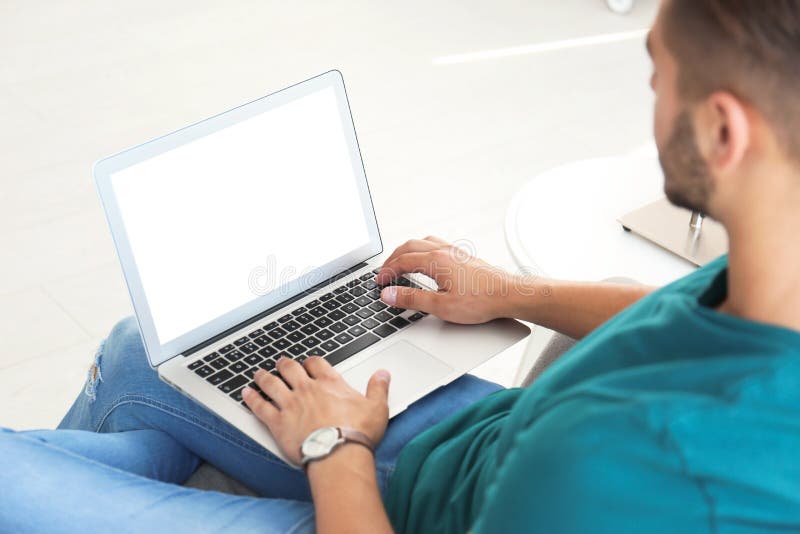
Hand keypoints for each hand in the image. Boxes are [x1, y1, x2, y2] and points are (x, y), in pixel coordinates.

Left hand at [242, 357, 389, 465]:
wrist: (337, 453)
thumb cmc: (357, 433)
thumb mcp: (377, 407)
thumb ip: (378, 388)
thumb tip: (383, 374)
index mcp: (329, 383)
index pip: (316, 363)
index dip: (311, 361)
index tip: (308, 363)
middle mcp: (307, 390)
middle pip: (290, 369)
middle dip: (284, 364)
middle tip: (281, 362)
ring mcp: (290, 404)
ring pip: (271, 383)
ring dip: (264, 377)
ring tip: (258, 373)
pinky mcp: (277, 422)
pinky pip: (260, 406)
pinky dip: (252, 398)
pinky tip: (246, 393)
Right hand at [376, 236, 516, 323]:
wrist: (509, 295)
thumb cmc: (481, 300)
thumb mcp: (441, 305)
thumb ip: (412, 299)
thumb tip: (389, 294)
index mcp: (436, 261)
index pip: (402, 261)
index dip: (387, 272)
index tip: (379, 282)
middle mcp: (444, 251)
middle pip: (409, 247)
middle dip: (392, 258)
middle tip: (384, 272)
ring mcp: (455, 252)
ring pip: (422, 242)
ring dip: (406, 250)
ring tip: (399, 262)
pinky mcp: (463, 256)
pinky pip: (435, 244)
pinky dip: (421, 249)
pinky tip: (425, 259)